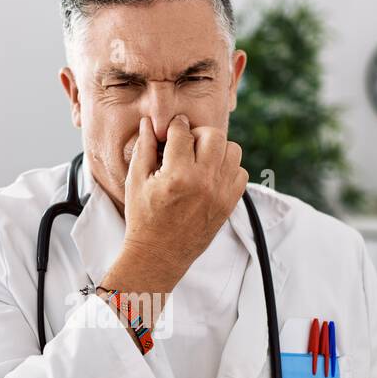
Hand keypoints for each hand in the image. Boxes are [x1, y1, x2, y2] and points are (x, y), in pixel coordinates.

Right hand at [107, 115, 248, 293]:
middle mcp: (203, 182)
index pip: (182, 131)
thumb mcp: (136, 181)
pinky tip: (210, 175)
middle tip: (186, 145)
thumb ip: (144, 147)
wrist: (159, 255)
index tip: (170, 131)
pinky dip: (228, 169)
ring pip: (233, 150)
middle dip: (198, 134)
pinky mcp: (229, 204)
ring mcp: (220, 194)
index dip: (174, 126)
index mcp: (177, 175)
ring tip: (200, 160)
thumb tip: (149, 122)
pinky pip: (240, 172)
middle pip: (213, 135)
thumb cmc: (143, 218)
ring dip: (216, 149)